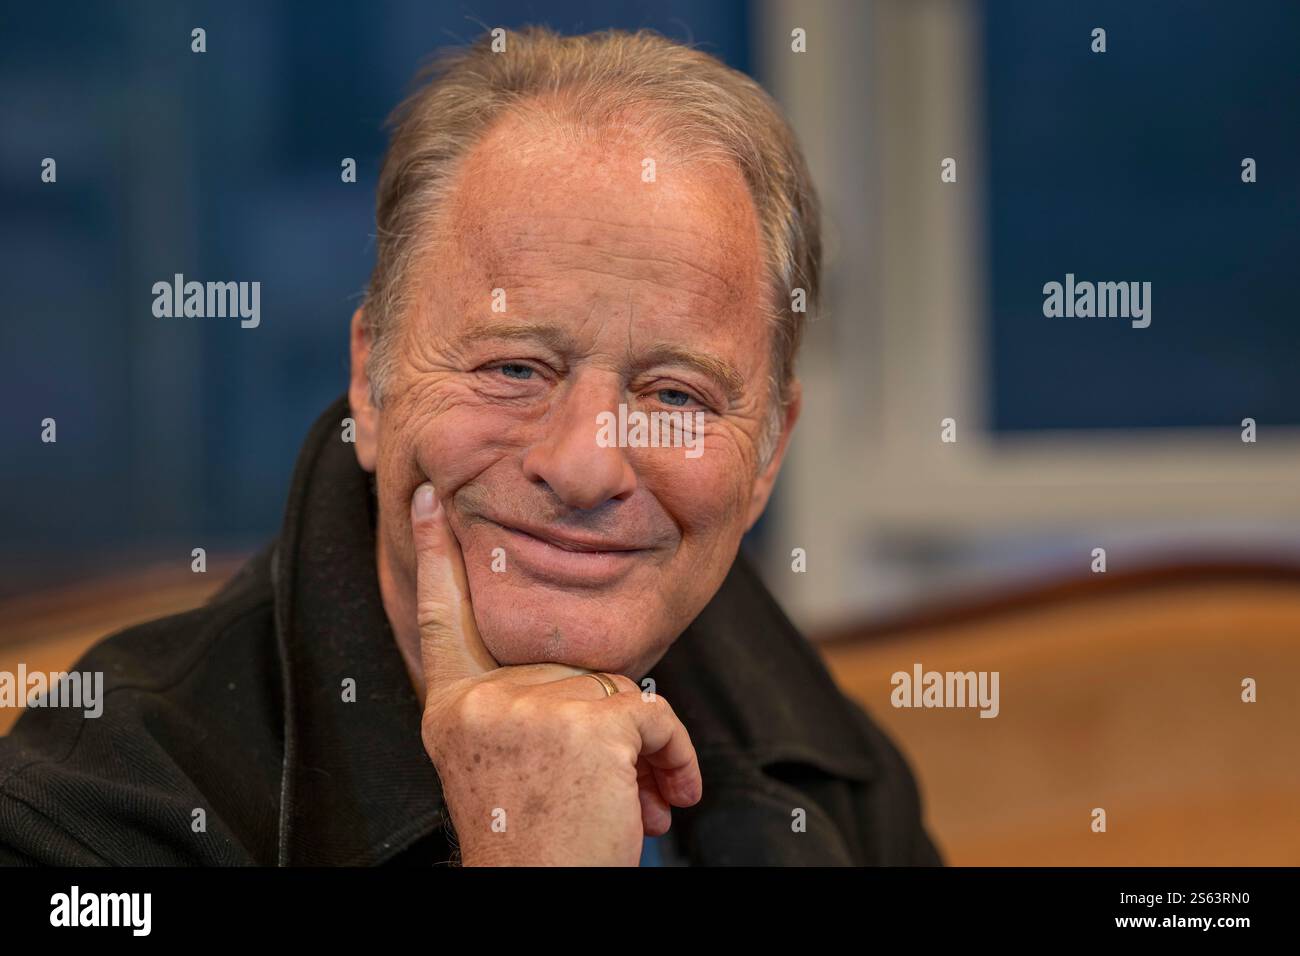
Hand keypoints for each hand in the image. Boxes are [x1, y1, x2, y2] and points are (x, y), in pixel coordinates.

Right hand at [410, 483, 702, 865]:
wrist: (542, 896)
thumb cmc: (530, 839)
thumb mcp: (499, 759)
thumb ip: (518, 701)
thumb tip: (585, 670)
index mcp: (453, 707)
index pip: (442, 618)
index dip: (434, 554)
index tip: (427, 498)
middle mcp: (483, 701)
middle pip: (568, 665)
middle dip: (602, 721)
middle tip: (599, 789)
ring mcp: (533, 708)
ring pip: (618, 687)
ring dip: (641, 748)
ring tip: (627, 801)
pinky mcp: (589, 725)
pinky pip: (657, 713)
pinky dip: (674, 758)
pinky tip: (662, 798)